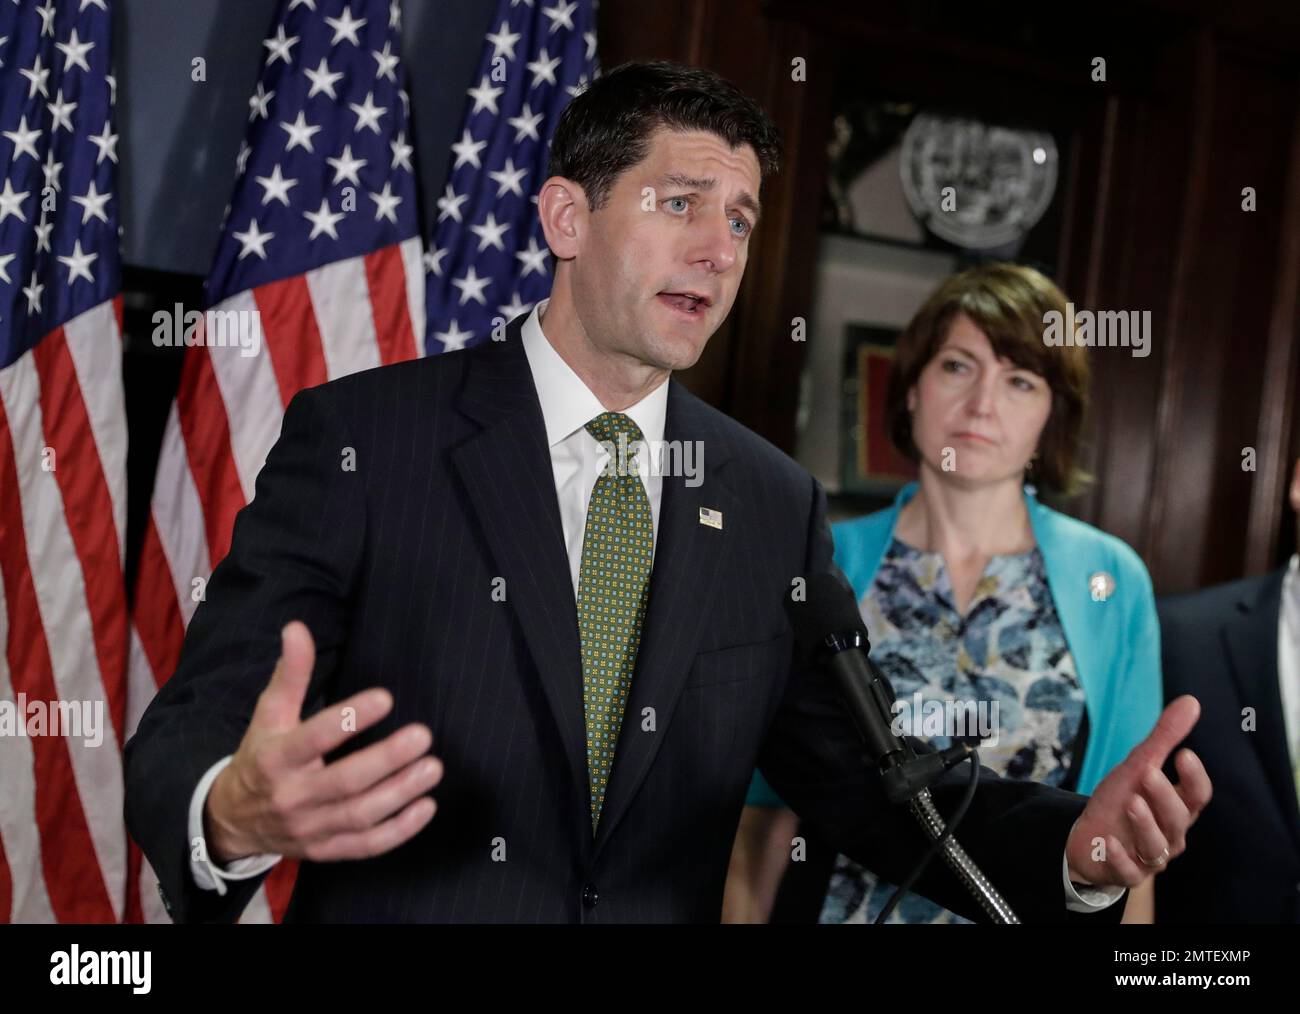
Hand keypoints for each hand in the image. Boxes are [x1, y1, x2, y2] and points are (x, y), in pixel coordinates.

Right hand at [203, 621, 441, 864]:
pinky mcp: (325, 851)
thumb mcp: (269, 714)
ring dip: (400, 794)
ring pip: (359, 816)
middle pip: (344, 782)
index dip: (349, 720)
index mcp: (275, 758)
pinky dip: (398, 832)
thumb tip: (297, 628)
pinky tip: (426, 807)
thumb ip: (289, 673)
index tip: (386, 698)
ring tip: (433, 767)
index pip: (313, 738)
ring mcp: (310, 828)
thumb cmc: (261, 756)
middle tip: (423, 735)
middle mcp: (292, 797)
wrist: (233, 819)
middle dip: (386, 760)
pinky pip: (365, 847)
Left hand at [1065, 695, 1210, 888]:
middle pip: (1177, 818)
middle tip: (1147, 772)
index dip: (1194, 777)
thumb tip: (1190, 702)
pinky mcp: (1126, 873)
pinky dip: (1119, 858)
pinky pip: (1128, 871)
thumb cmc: (1122, 799)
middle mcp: (1169, 834)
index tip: (1184, 754)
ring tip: (1130, 802)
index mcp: (1177, 808)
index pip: (1197, 795)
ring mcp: (1149, 856)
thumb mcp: (1139, 765)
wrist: (1089, 837)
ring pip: (1156, 847)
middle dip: (1164, 796)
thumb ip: (1164, 737)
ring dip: (1145, 824)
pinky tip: (1107, 842)